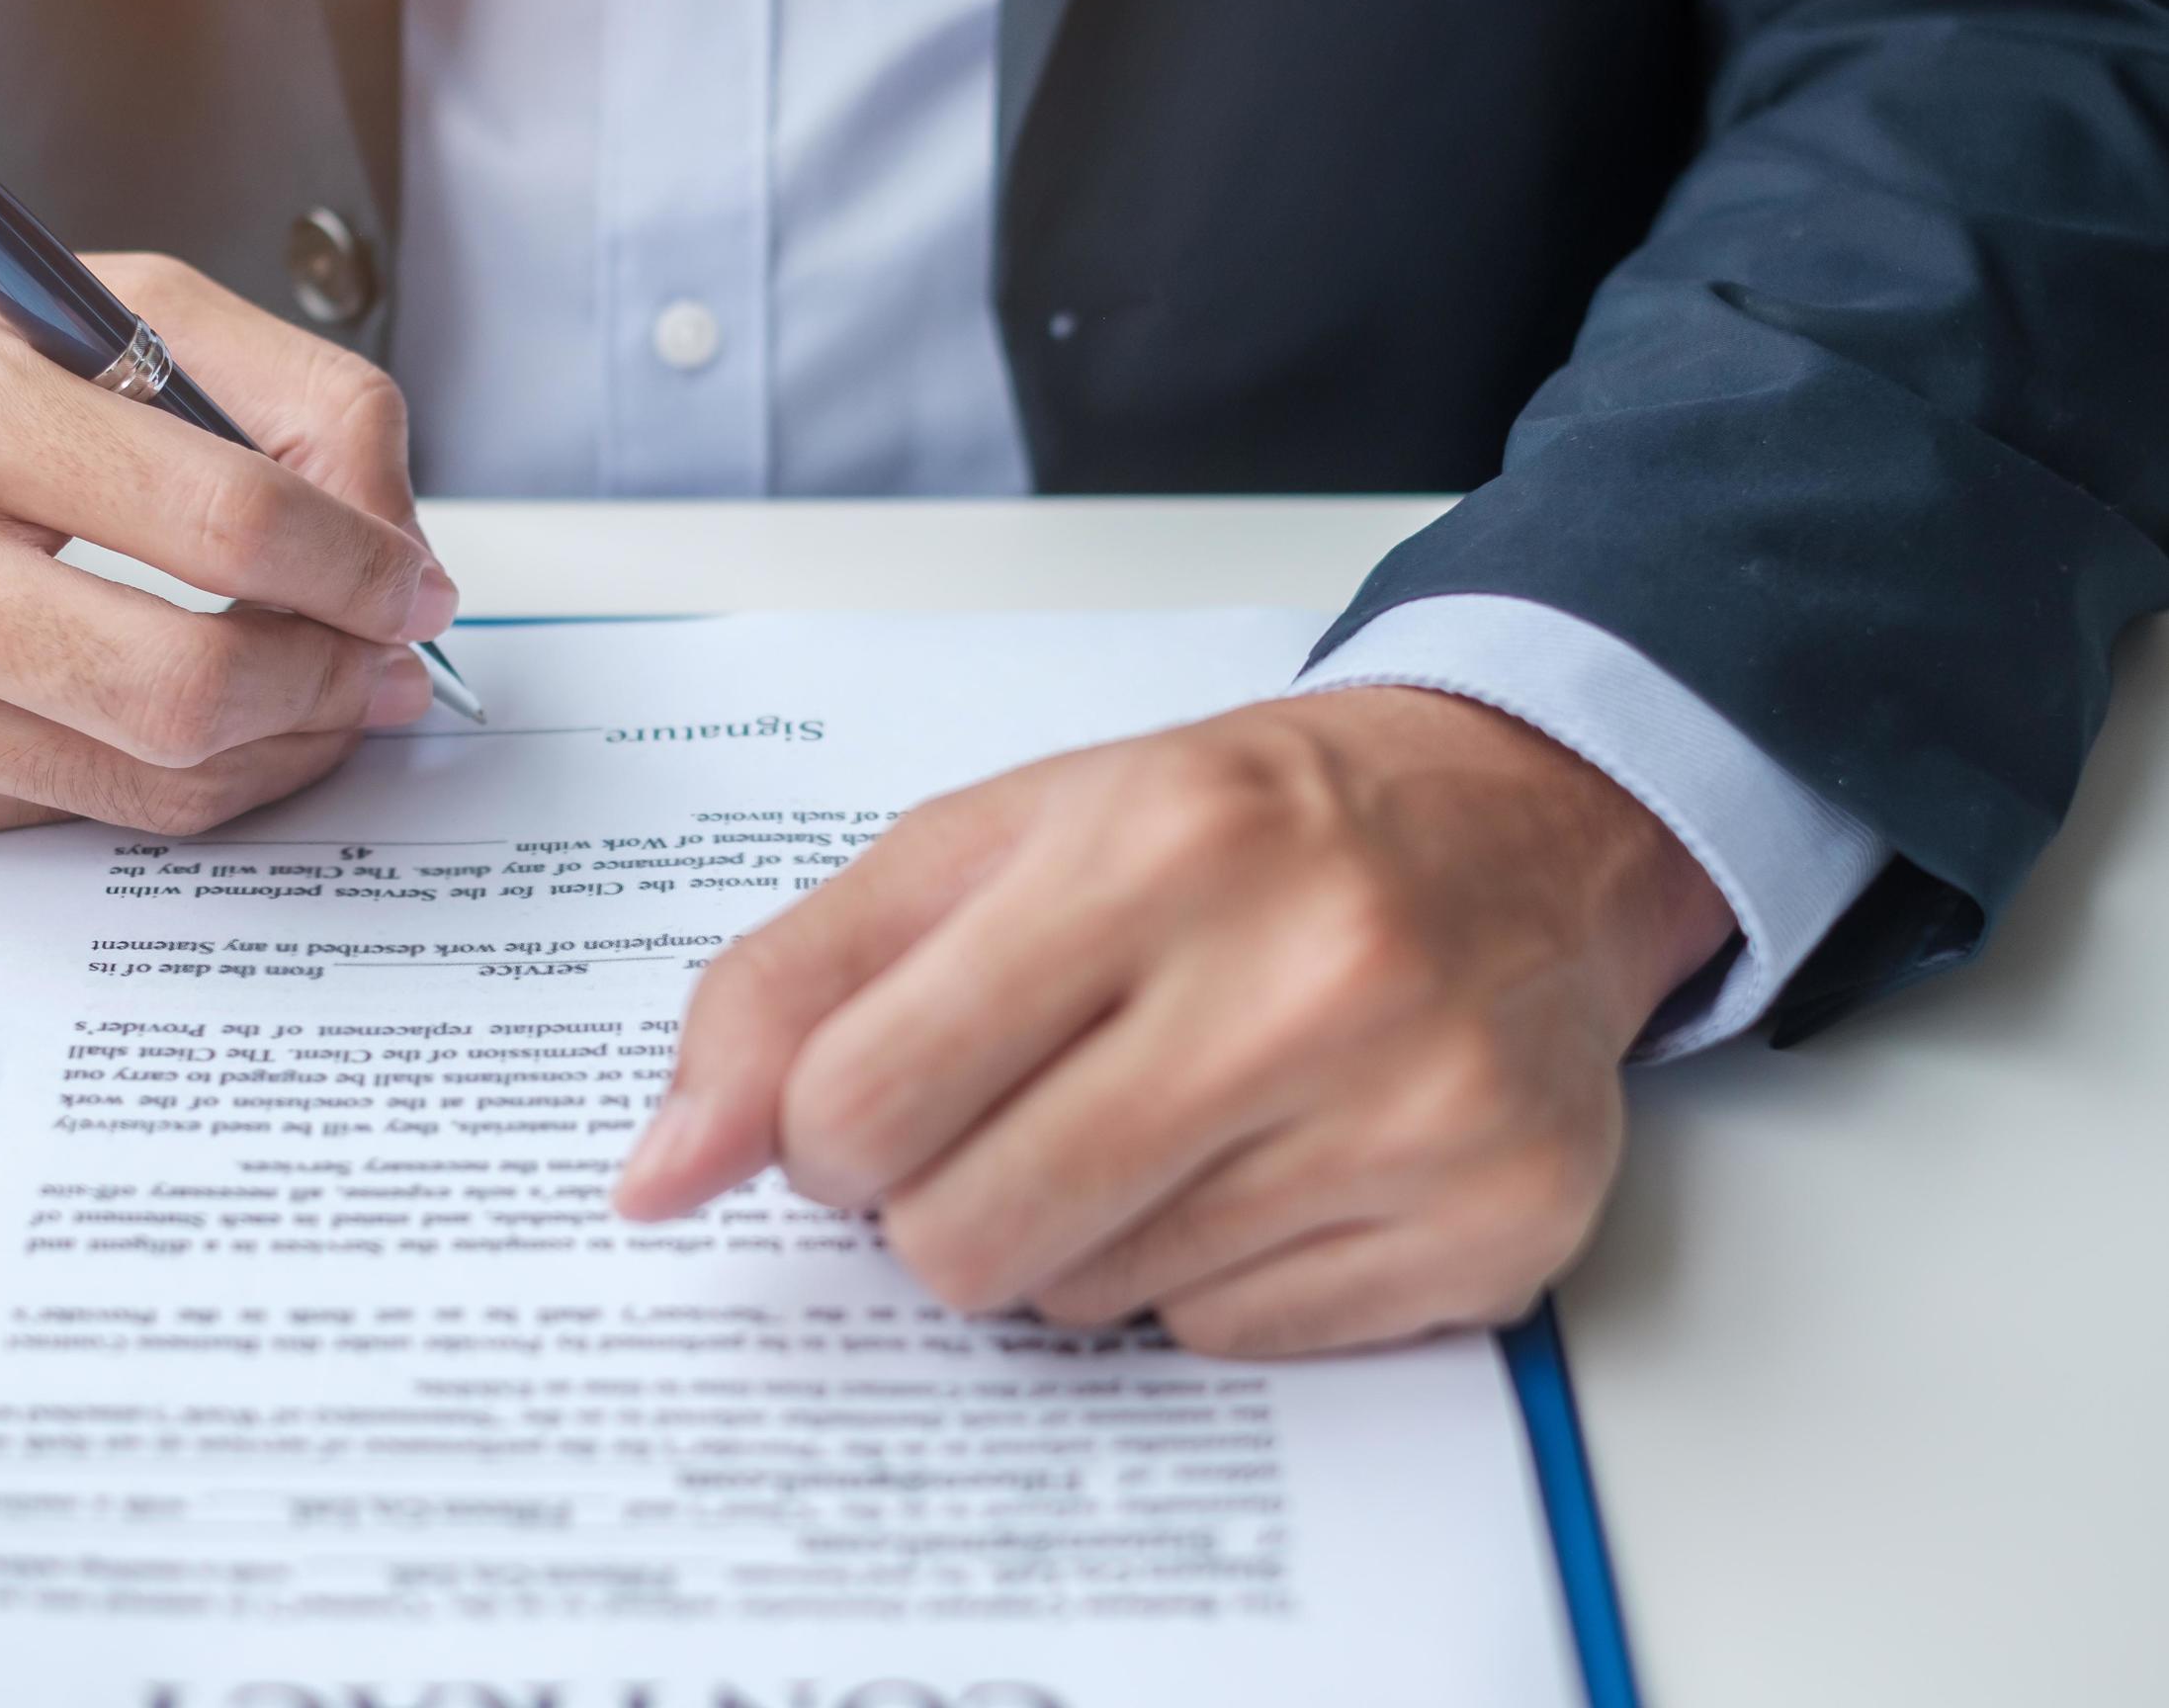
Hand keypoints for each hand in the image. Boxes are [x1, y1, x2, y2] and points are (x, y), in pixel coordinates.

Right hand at [0, 257, 451, 838]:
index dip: (360, 567)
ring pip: (152, 781)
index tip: (413, 586)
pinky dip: (185, 777)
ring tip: (332, 692)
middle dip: (332, 683)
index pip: (223, 518)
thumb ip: (271, 388)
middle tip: (386, 660)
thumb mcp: (78, 305)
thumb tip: (394, 544)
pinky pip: (85, 814)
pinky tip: (219, 726)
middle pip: (189, 687)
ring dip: (286, 746)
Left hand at [612, 687, 1735, 1357]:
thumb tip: (653, 1179)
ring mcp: (1413, 1115)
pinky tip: (1265, 1159)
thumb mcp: (988, 841)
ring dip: (1077, 1234)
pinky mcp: (1493, 1228)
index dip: (825, 1132)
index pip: (859, 1103)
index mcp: (1150, 847)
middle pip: (963, 1239)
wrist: (1515, 824)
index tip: (872, 1098)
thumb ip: (791, 989)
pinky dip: (1206, 1275)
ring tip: (1158, 1110)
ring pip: (1089, 1307)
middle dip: (941, 1198)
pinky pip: (1225, 1343)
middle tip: (1013, 1109)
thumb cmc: (1224, 830)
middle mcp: (1302, 978)